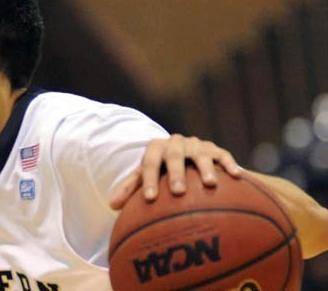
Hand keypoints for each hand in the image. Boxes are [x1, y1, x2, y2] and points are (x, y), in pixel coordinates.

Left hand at [110, 134, 241, 209]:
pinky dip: (229, 164)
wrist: (186, 154)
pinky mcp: (215, 149)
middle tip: (178, 192)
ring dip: (205, 168)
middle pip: (175, 156)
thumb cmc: (162, 171)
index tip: (149, 199)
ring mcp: (197, 145)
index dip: (148, 180)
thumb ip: (131, 188)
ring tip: (210, 184)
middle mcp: (176, 143)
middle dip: (176, 173)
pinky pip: (223, 155)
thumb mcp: (147, 175)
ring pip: (201, 154)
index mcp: (156, 148)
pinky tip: (236, 176)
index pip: (149, 163)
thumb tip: (112, 206)